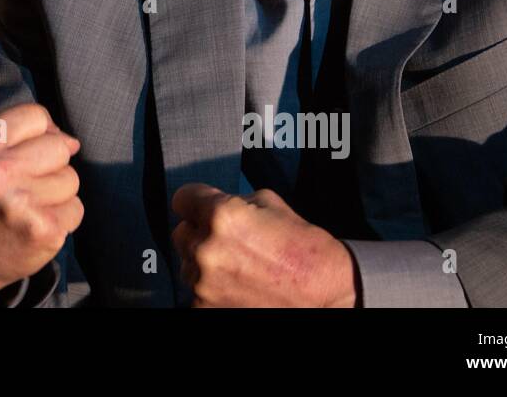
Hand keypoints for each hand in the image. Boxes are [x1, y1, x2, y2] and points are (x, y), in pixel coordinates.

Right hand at [0, 104, 82, 305]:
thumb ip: (12, 129)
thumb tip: (68, 139)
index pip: (35, 116)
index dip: (38, 133)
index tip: (24, 154)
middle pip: (58, 147)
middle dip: (48, 165)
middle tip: (22, 187)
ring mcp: (18, 203)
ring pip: (70, 178)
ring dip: (55, 193)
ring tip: (27, 207)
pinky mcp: (42, 230)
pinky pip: (75, 209)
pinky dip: (62, 218)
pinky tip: (35, 226)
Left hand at [172, 184, 358, 306]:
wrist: (325, 292)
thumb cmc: (302, 247)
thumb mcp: (268, 202)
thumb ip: (230, 200)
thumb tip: (208, 203)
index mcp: (221, 216)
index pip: (182, 199)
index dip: (195, 201)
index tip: (201, 206)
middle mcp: (207, 249)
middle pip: (181, 232)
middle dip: (200, 232)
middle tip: (230, 240)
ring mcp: (204, 283)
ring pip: (187, 262)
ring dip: (204, 261)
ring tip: (239, 265)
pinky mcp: (205, 308)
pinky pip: (196, 289)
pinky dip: (212, 287)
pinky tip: (239, 284)